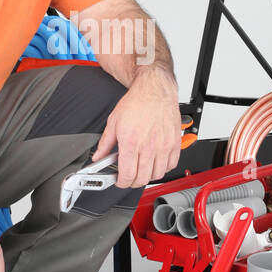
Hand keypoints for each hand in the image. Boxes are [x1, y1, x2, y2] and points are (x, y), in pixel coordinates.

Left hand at [92, 66, 181, 189]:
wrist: (154, 89)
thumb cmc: (136, 102)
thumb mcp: (114, 122)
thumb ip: (105, 143)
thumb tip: (98, 156)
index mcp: (131, 142)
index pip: (127, 175)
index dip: (122, 182)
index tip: (120, 180)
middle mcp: (149, 146)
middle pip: (142, 178)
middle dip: (133, 182)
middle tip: (129, 176)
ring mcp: (163, 146)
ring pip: (157, 174)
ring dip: (148, 176)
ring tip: (142, 169)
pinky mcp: (174, 143)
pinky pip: (171, 165)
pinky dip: (163, 168)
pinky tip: (156, 162)